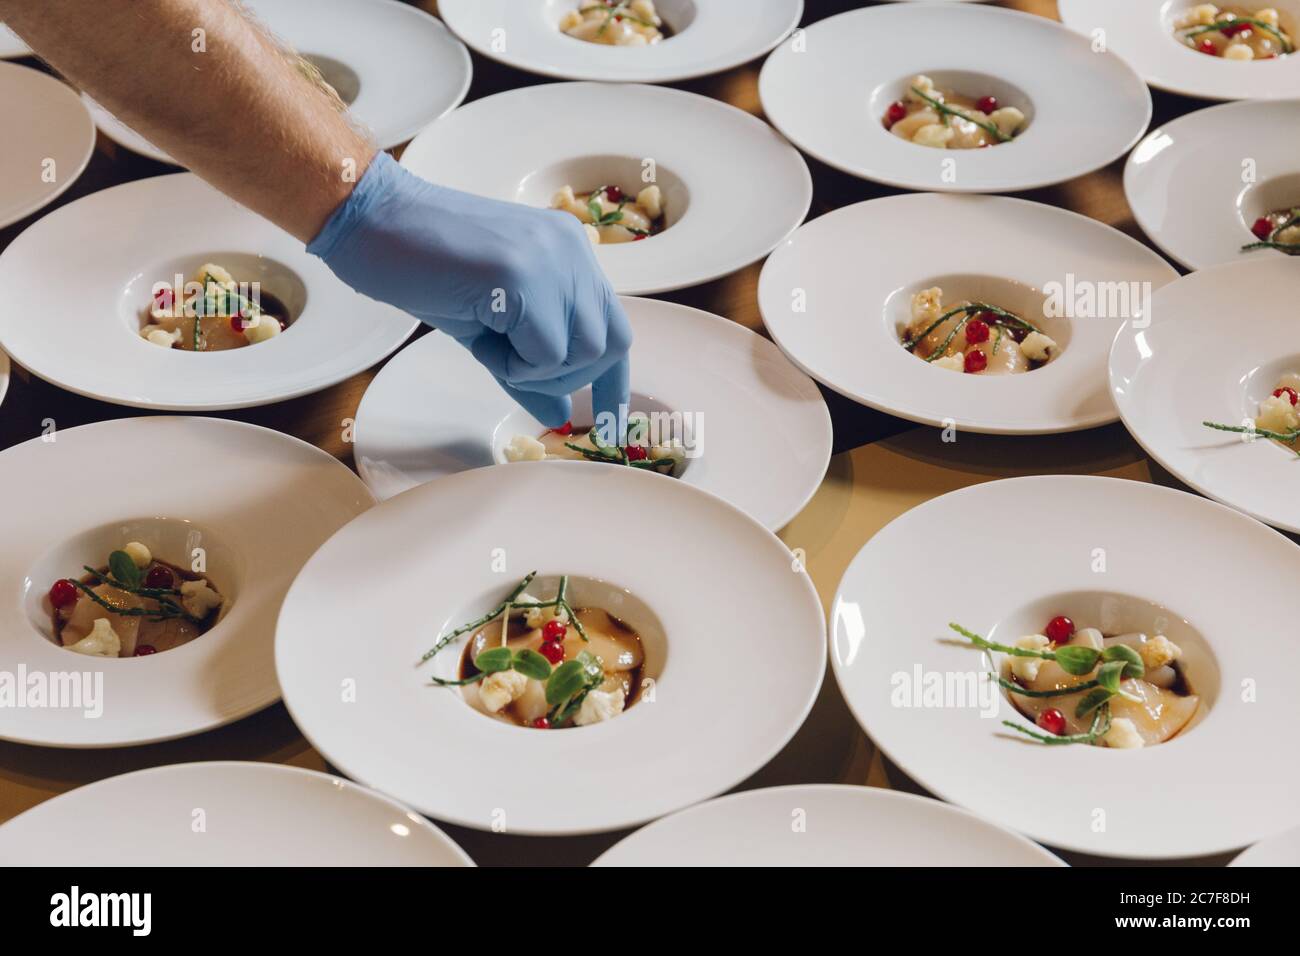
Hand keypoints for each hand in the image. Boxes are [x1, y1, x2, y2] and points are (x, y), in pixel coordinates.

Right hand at [308, 152, 631, 427]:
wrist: (371, 222)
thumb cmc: (423, 267)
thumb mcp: (490, 327)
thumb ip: (531, 369)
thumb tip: (561, 418)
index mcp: (571, 253)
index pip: (616, 327)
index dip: (614, 382)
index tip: (610, 427)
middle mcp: (573, 250)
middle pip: (611, 345)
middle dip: (568, 378)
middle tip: (516, 369)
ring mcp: (552, 260)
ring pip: (583, 354)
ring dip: (536, 371)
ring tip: (491, 343)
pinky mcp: (523, 276)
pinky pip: (545, 355)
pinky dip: (512, 366)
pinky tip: (480, 336)